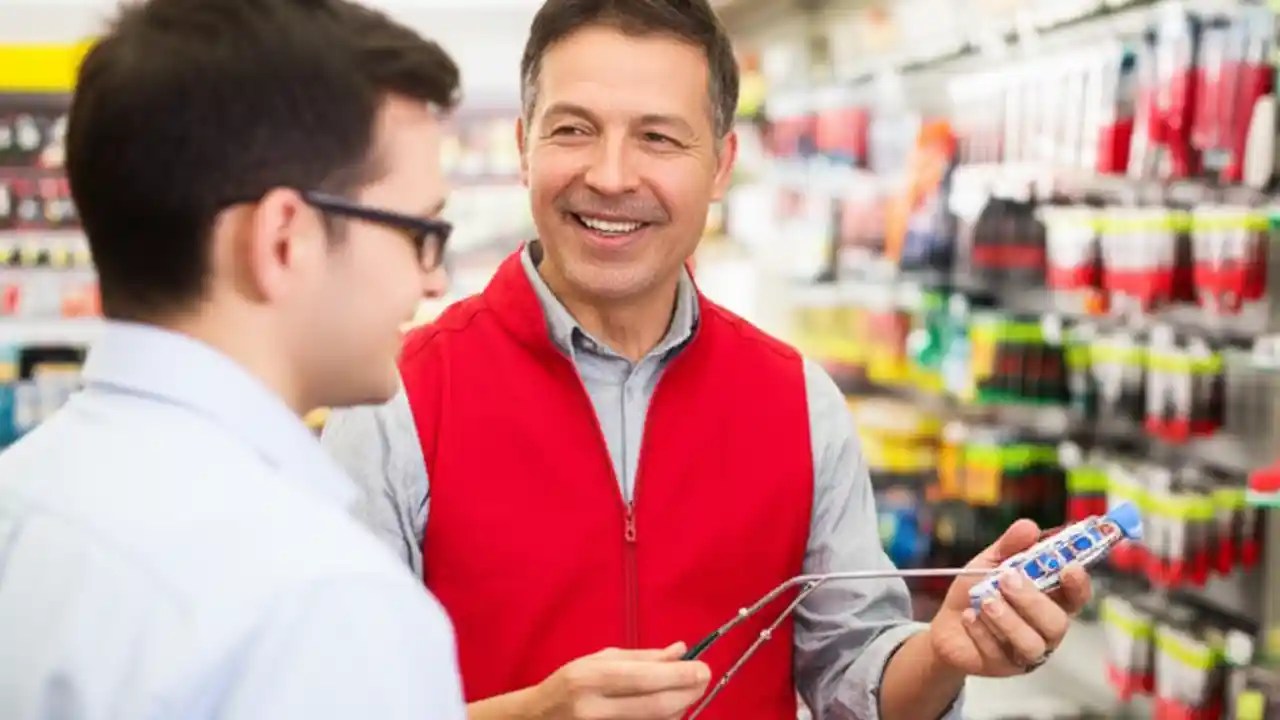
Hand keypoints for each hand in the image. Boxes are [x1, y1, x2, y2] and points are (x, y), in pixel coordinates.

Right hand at [530, 642, 710, 719]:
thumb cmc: (568, 685)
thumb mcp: (597, 661)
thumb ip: (641, 658)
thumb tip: (681, 651)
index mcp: (591, 678)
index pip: (647, 679)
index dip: (681, 675)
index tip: (703, 668)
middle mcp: (595, 709)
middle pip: (657, 706)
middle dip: (688, 693)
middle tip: (703, 680)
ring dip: (680, 709)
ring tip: (684, 693)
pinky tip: (667, 709)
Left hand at [928, 519, 1091, 676]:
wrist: (946, 625)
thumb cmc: (976, 592)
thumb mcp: (989, 563)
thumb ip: (1009, 546)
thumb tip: (1029, 526)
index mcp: (1051, 600)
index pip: (1077, 596)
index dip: (1078, 584)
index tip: (1069, 567)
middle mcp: (1046, 629)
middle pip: (1057, 623)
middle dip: (1032, 600)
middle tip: (1006, 580)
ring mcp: (1028, 651)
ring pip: (1032, 643)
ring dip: (1007, 619)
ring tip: (984, 600)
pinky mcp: (1006, 667)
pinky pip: (999, 653)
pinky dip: (981, 631)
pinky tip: (968, 618)